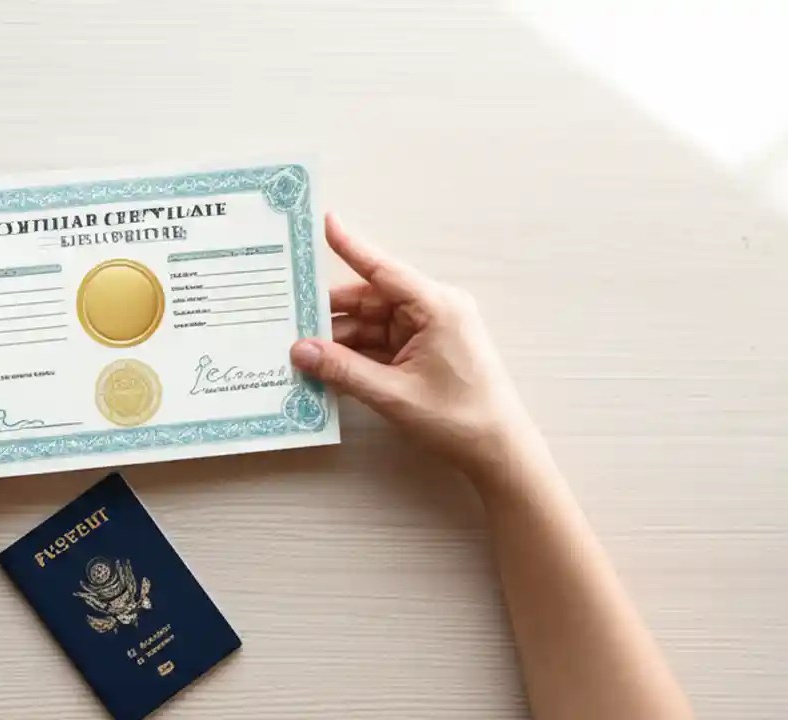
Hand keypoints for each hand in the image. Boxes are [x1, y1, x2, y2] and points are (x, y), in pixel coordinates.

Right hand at [290, 214, 545, 490]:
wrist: (498, 451)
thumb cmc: (459, 418)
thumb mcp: (393, 394)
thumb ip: (343, 370)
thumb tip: (299, 350)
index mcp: (436, 306)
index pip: (382, 269)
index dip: (350, 246)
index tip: (325, 222)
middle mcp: (434, 310)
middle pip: (371, 300)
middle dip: (332, 313)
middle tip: (290, 316)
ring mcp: (430, 331)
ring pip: (372, 324)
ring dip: (341, 339)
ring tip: (301, 351)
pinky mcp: (425, 352)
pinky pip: (382, 344)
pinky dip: (356, 354)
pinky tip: (327, 365)